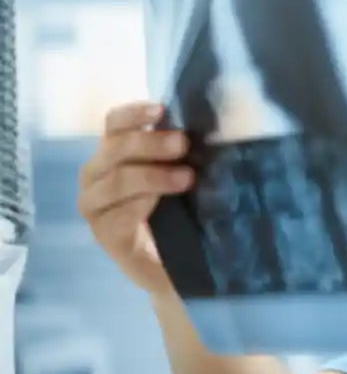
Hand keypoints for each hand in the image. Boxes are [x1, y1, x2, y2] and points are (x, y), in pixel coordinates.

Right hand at [77, 101, 193, 294]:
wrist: (182, 264)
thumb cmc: (185, 209)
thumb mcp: (189, 171)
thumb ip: (189, 147)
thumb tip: (223, 111)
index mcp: (115, 153)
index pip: (115, 123)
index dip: (134, 114)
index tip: (161, 110)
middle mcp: (97, 175)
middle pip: (116, 148)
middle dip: (150, 143)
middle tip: (183, 144)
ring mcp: (95, 206)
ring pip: (116, 180)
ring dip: (151, 175)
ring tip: (186, 178)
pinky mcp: (103, 235)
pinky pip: (117, 214)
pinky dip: (139, 205)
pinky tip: (158, 204)